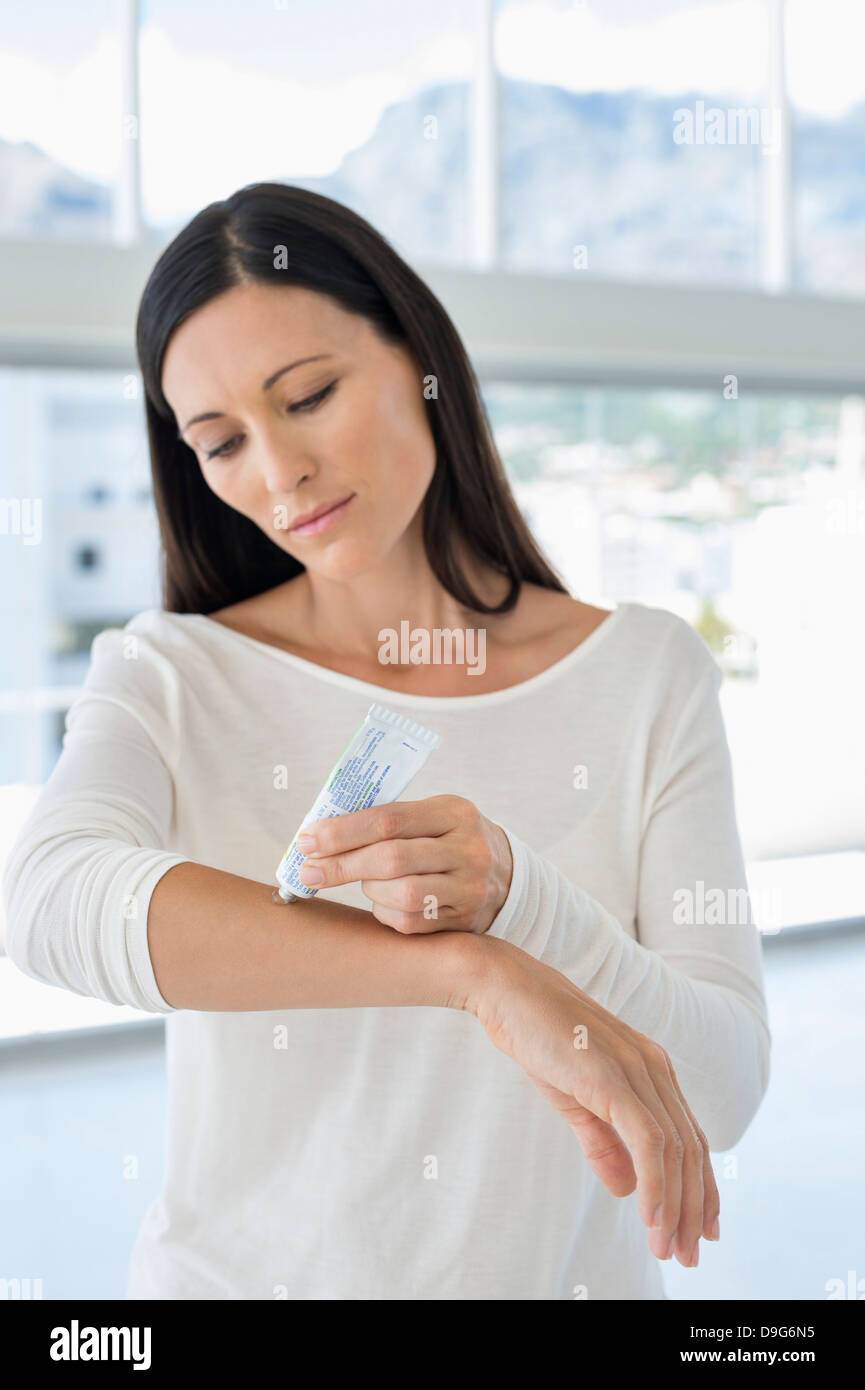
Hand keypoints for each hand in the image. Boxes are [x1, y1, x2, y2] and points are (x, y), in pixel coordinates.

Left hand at [296, 794, 513, 933]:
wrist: (507, 875)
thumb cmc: (450, 839)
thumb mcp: (432, 815)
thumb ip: (387, 820)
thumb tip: (321, 834)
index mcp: (454, 812)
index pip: (388, 819)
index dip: (342, 831)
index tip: (308, 840)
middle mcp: (468, 849)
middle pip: (391, 859)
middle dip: (342, 865)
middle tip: (309, 871)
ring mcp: (470, 888)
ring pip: (401, 894)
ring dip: (369, 890)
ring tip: (364, 882)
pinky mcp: (465, 921)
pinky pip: (410, 922)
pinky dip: (385, 911)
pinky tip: (384, 901)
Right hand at [461, 934, 719, 1268]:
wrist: (505, 989)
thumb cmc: (537, 1036)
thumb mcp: (574, 1098)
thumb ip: (603, 1141)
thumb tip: (626, 1189)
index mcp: (652, 1069)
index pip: (690, 1139)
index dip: (700, 1188)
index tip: (700, 1232)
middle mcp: (656, 1067)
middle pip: (692, 1150)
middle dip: (694, 1209)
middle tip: (688, 1255)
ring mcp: (638, 1069)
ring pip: (675, 1151)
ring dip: (675, 1206)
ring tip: (667, 1247)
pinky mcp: (614, 1077)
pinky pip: (648, 1142)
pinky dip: (655, 1183)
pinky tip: (648, 1216)